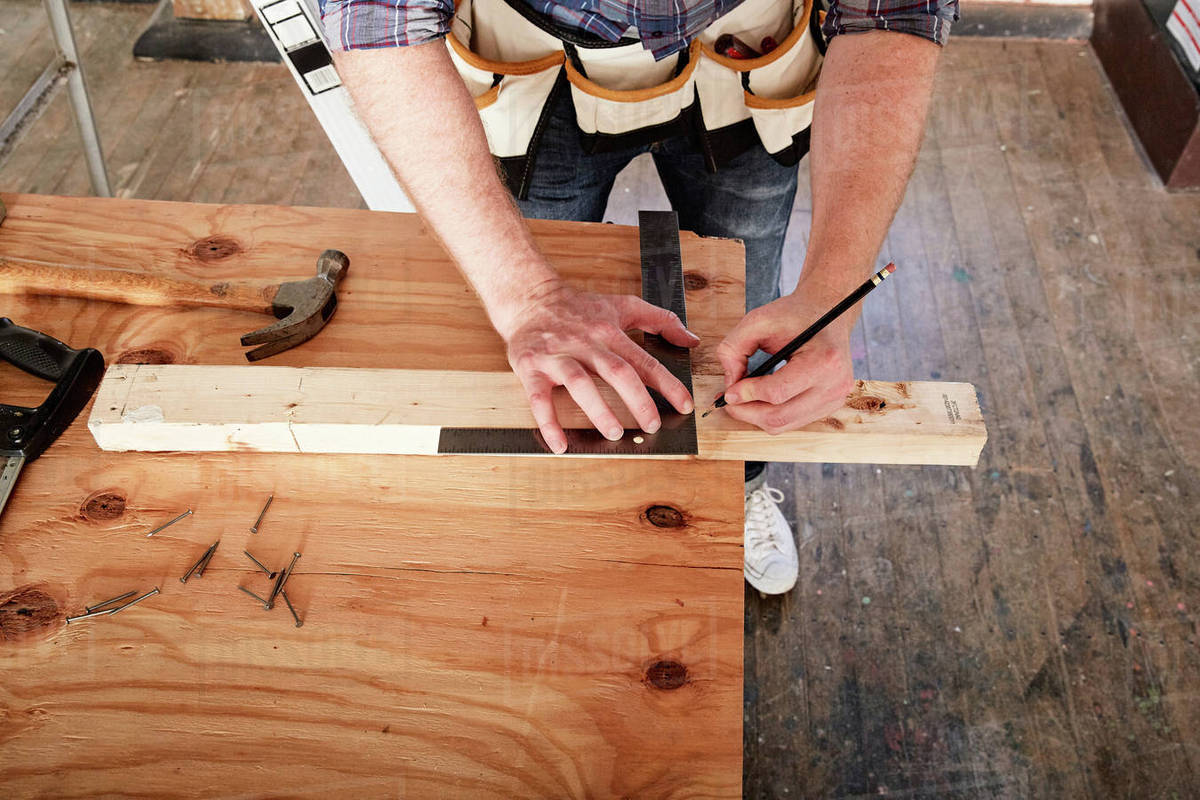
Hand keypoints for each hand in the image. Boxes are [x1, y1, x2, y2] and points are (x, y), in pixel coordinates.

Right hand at [499, 279, 698, 452]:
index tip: (684, 405)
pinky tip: (560, 444)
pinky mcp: (531, 368)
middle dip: (637, 401)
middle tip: (652, 425)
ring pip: (580, 384)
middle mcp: (586, 343)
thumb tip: (692, 340)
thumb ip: (660, 320)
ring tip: (615, 432)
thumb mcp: (622, 305)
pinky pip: (538, 398)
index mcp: (610, 332)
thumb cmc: (578, 308)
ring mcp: (557, 356)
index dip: (667, 384)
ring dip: (598, 410)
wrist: (529, 298)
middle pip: (616, 372)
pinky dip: (548, 422)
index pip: (644, 361)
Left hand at [714, 294, 854, 433]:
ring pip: (785, 424)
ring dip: (757, 416)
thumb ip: (734, 348)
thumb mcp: (759, 320)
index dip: (747, 394)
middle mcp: (835, 384)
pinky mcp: (831, 404)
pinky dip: (772, 414)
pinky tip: (760, 400)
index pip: (778, 392)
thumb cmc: (796, 314)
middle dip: (747, 412)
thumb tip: (730, 385)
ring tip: (741, 400)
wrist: (827, 312)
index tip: (728, 391)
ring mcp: (835, 398)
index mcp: (824, 360)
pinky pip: (793, 421)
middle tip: (729, 401)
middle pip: (780, 416)